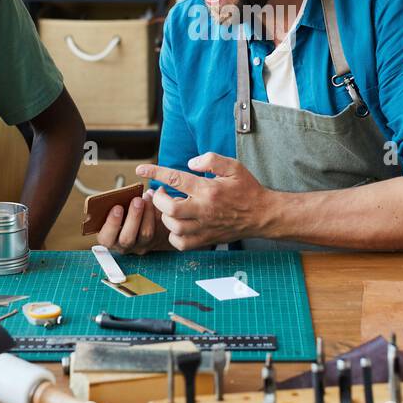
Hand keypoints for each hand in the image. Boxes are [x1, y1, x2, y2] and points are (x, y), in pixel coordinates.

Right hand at [95, 190, 164, 254]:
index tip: (117, 207)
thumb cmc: (120, 215)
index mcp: (108, 238)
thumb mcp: (114, 211)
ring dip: (148, 213)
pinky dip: (158, 212)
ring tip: (147, 197)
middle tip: (137, 200)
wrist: (137, 223)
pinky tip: (158, 199)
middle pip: (127, 238)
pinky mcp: (155, 240)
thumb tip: (125, 192)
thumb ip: (116, 203)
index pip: (106, 238)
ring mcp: (141, 245)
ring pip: (146, 234)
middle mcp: (124, 246)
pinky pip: (159, 228)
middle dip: (133, 217)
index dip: (112, 223)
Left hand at [135, 154, 272, 250]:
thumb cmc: (247, 189)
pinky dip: (173, 234)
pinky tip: (178, 223)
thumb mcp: (233, 166)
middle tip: (161, 192)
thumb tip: (189, 163)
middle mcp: (204, 210)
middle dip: (159, 199)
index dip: (155, 172)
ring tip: (170, 207)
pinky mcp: (205, 240)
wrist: (262, 215)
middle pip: (170, 209)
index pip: (176, 179)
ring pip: (173, 227)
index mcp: (209, 190)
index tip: (141, 169)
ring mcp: (204, 228)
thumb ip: (211, 160)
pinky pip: (180, 243)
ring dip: (166, 216)